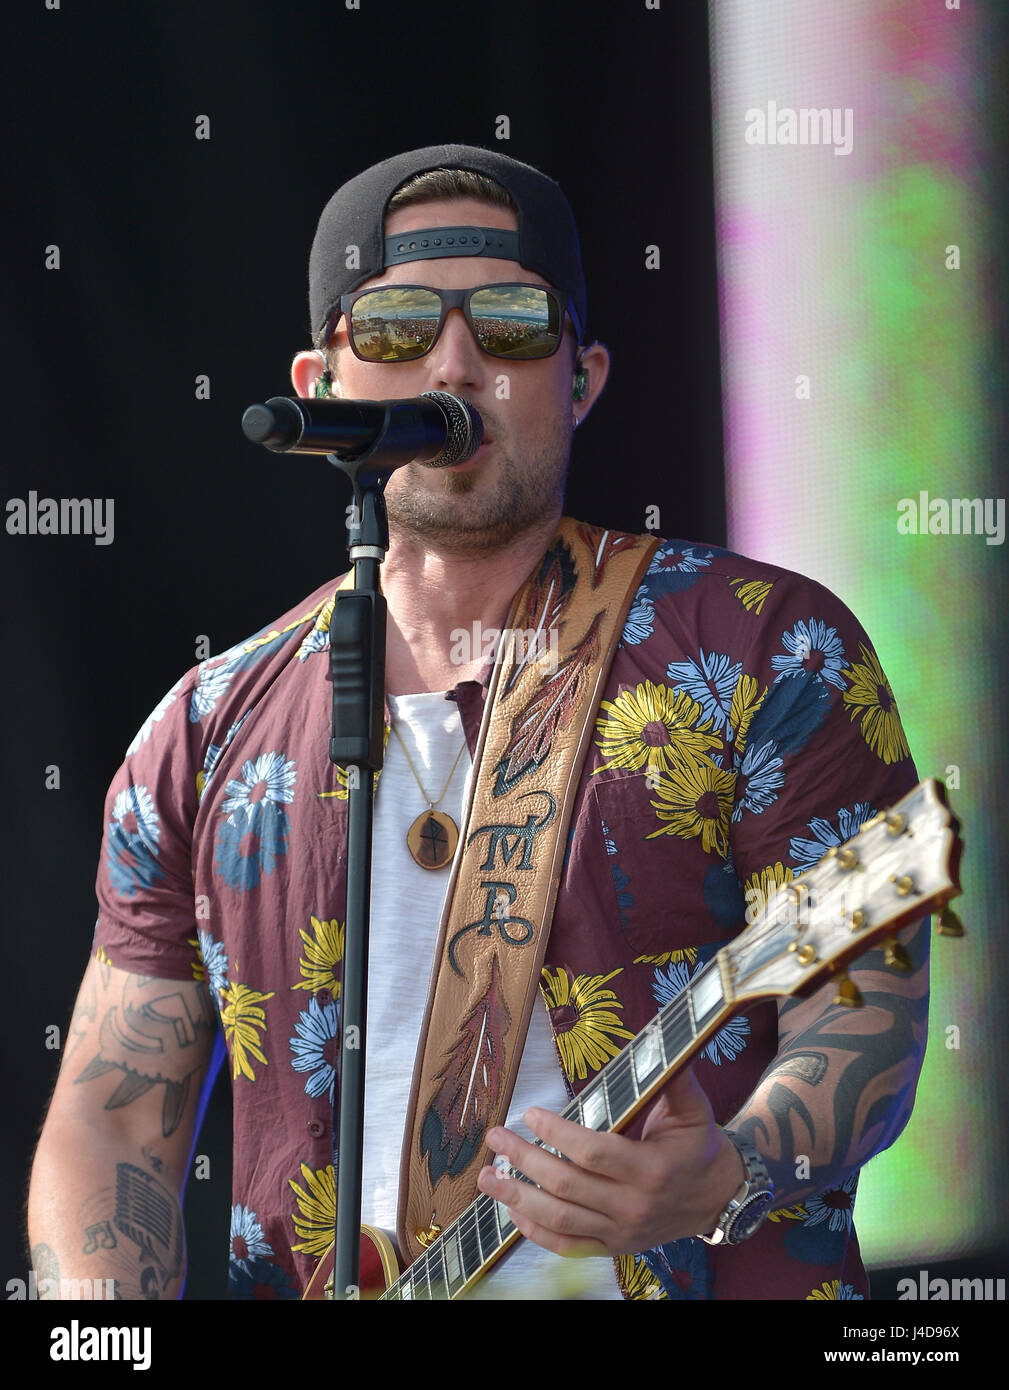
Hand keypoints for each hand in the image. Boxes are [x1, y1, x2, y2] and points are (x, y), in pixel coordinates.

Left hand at [476, 1065, 744, 1256]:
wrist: (716, 1197)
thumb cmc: (698, 1145)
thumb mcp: (694, 1109)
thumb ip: (674, 1078)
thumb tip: (661, 1040)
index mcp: (651, 1169)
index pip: (593, 1153)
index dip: (557, 1135)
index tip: (530, 1114)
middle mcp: (634, 1206)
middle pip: (567, 1186)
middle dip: (524, 1160)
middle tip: (496, 1138)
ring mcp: (621, 1232)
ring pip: (560, 1219)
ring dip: (517, 1198)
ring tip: (487, 1177)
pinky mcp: (613, 1247)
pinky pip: (567, 1245)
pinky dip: (535, 1231)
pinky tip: (511, 1210)